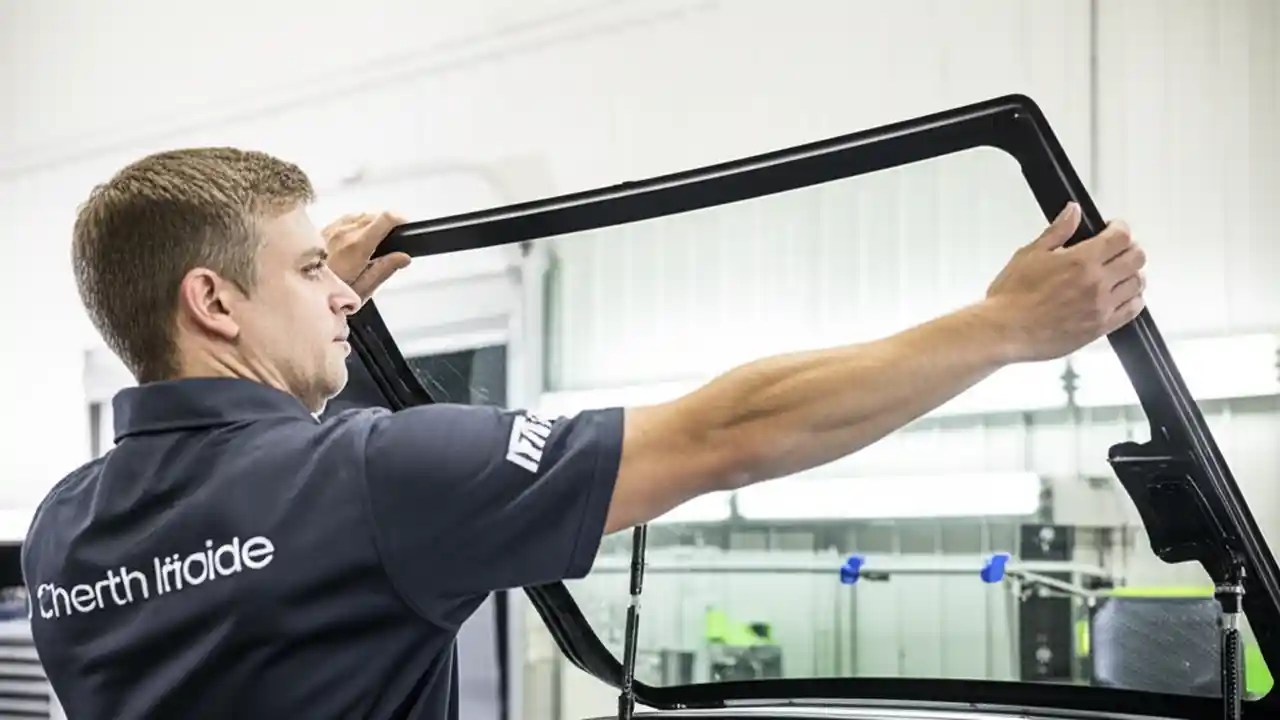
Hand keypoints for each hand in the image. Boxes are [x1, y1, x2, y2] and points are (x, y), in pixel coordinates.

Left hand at [321, 211, 411, 302]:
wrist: (296, 290)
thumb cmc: (328, 295)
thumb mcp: (363, 289)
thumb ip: (384, 270)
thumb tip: (403, 258)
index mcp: (357, 246)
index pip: (385, 219)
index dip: (400, 220)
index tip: (405, 226)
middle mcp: (344, 233)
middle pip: (375, 216)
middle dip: (386, 226)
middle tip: (390, 243)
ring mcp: (332, 229)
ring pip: (360, 216)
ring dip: (370, 224)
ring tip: (373, 244)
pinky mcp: (324, 230)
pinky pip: (346, 219)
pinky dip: (356, 225)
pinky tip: (355, 240)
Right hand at [984, 202, 1145, 361]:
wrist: (1004, 331)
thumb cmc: (1012, 296)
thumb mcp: (1030, 254)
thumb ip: (1057, 231)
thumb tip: (1073, 212)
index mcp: (1081, 261)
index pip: (1121, 237)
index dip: (1119, 228)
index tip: (1112, 228)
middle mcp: (1097, 283)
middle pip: (1136, 258)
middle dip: (1129, 248)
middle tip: (1116, 249)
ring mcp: (1101, 307)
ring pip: (1138, 283)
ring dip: (1131, 274)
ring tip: (1117, 273)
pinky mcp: (1100, 328)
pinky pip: (1132, 311)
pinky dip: (1132, 299)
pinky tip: (1120, 296)